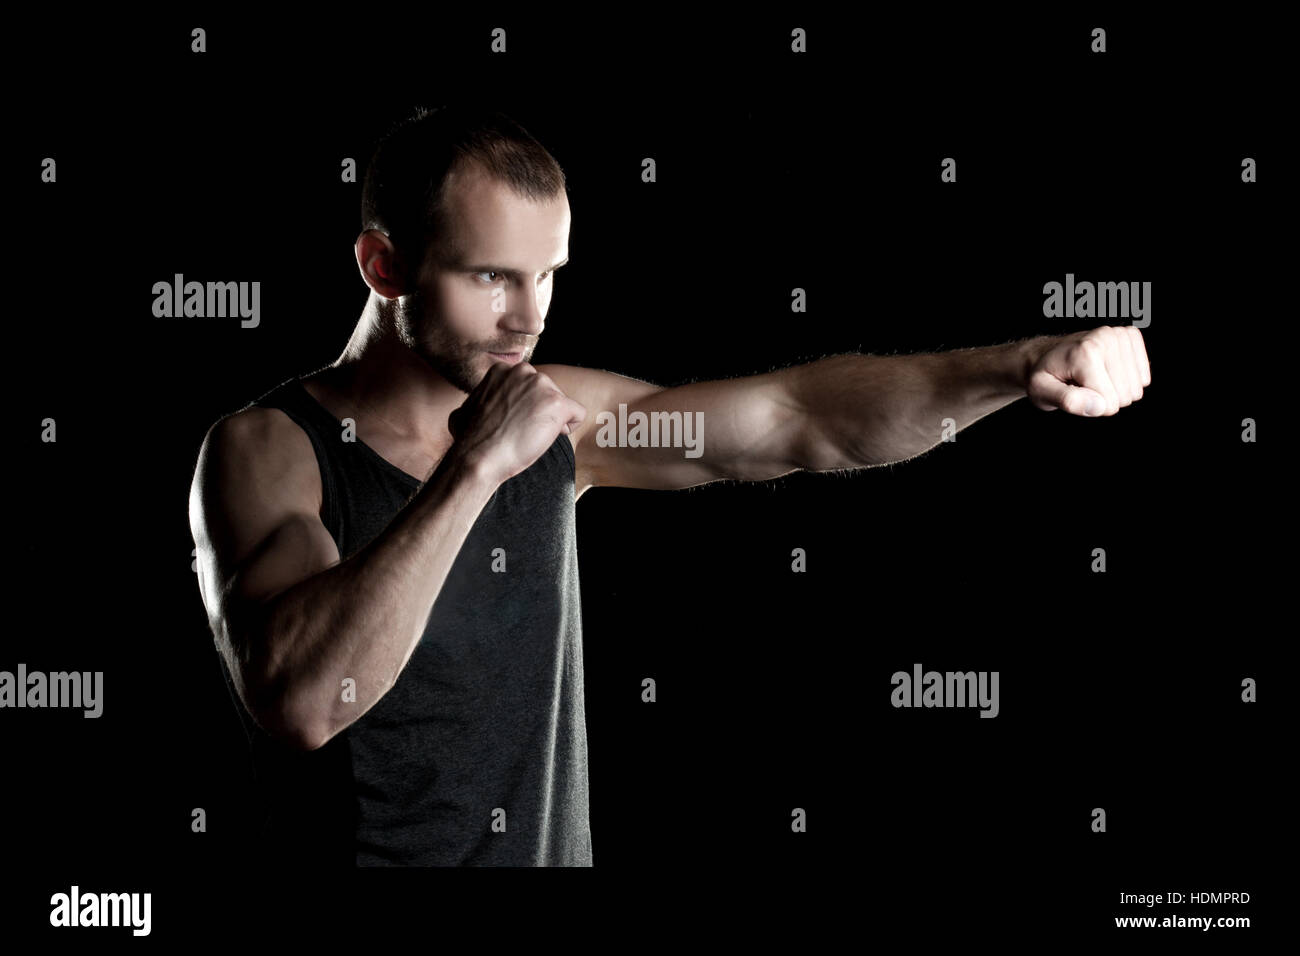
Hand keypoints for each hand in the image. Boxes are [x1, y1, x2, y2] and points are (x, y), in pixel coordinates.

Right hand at [447, 361, 587, 484]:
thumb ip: (482, 399)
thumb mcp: (467, 408)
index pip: (529, 385)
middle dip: (541, 412)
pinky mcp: (557, 403)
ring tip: (533, 436)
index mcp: (503, 370)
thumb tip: (476, 404)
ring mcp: (541, 385)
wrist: (479, 457)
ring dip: (553, 421)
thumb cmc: (468, 439)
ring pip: (562, 403)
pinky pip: (578, 414)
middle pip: (547, 391)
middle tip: (524, 431)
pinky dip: (570, 427)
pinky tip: (551, 437)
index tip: (515, 421)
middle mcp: (523, 371)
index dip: (525, 407)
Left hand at [1027, 326, 1150, 415]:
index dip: (1091, 406)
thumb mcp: (1042, 393)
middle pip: (1125, 396)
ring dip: (1115, 389)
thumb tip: (1099, 406)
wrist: (1046, 355)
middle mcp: (1106, 338)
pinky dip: (1126, 379)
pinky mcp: (1130, 336)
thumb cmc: (1044, 376)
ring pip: (1136, 387)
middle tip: (1082, 385)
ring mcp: (1120, 335)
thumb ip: (1067, 401)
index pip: (1109, 403)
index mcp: (1086, 353)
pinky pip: (1143, 375)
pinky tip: (1106, 371)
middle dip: (1104, 398)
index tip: (1074, 392)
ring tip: (1091, 377)